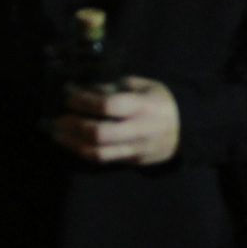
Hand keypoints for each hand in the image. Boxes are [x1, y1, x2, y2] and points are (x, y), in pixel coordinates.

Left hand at [49, 76, 181, 165]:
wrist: (189, 130)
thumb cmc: (164, 102)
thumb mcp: (146, 86)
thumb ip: (117, 87)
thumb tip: (86, 90)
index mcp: (144, 106)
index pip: (109, 106)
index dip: (84, 101)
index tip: (69, 96)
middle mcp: (139, 130)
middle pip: (100, 134)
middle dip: (74, 126)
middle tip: (58, 118)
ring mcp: (136, 149)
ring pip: (98, 152)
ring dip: (73, 143)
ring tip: (57, 134)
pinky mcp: (133, 162)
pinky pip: (104, 159)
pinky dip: (84, 151)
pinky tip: (72, 142)